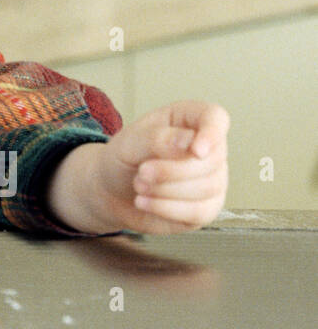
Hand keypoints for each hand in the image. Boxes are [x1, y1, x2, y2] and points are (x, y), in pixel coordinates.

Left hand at [51, 101, 229, 234]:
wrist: (112, 192)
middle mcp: (207, 149)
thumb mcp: (129, 143)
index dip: (212, 132)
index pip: (215, 117)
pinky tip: (145, 202)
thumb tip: (189, 142)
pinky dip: (167, 208)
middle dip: (172, 170)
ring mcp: (212, 179)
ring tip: (139, 185)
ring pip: (208, 187)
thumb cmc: (124, 158)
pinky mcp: (207, 207)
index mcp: (188, 120)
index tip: (196, 150)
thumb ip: (157, 138)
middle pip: (213, 159)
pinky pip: (200, 211)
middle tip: (142, 172)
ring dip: (166, 189)